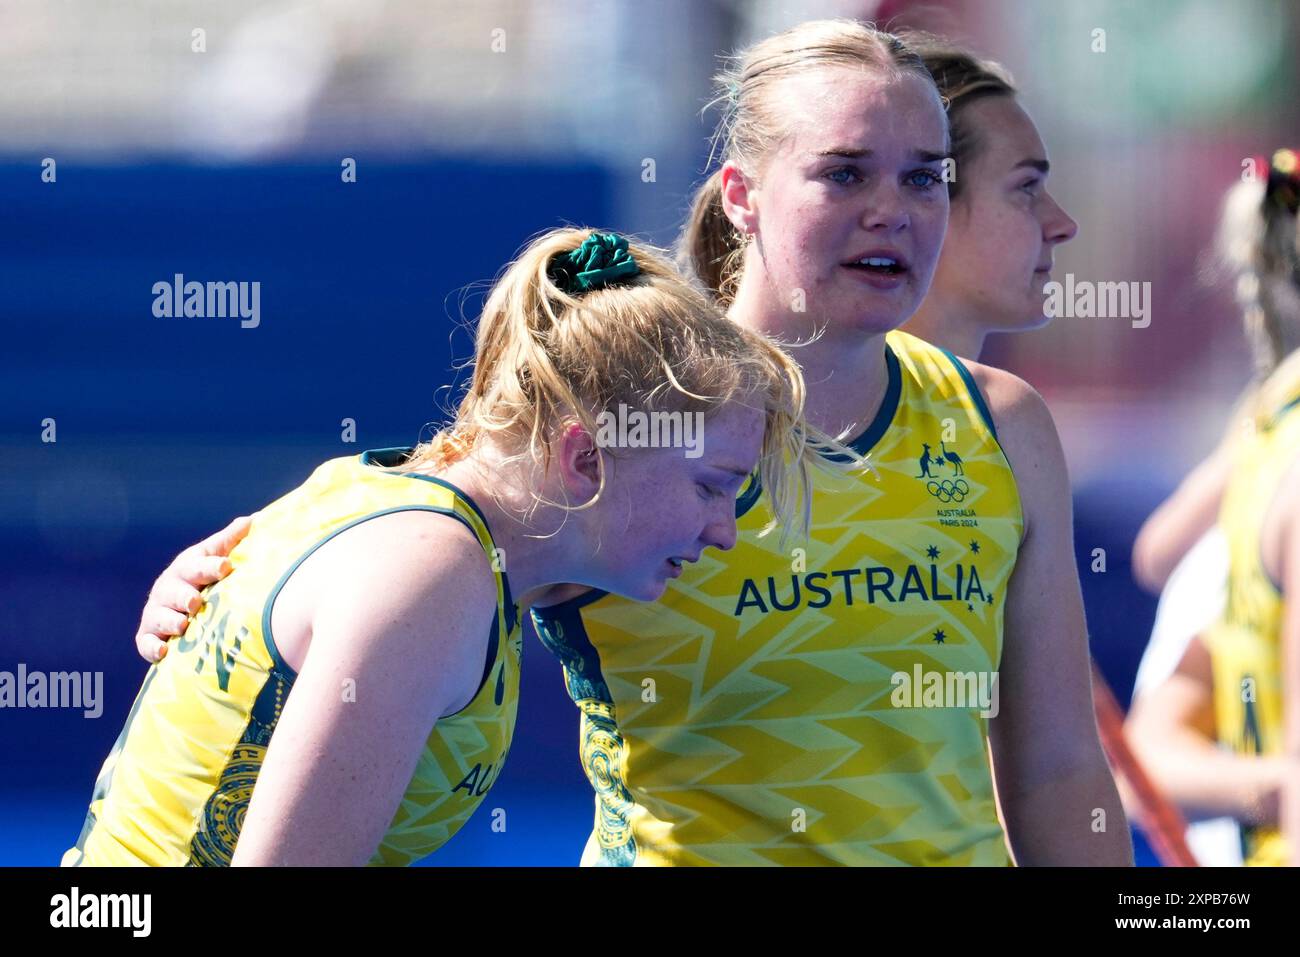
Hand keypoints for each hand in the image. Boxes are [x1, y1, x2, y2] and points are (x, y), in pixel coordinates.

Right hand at [135, 515, 251, 662]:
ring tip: (182, 624)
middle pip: (173, 591)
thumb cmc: (203, 576)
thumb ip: (230, 541)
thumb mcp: (215, 556)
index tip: (225, 566)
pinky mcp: (149, 636)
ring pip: (158, 616)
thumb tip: (254, 518)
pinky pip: (146, 643)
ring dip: (169, 621)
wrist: (177, 603)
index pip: (197, 565)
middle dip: (183, 596)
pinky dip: (152, 647)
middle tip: (195, 601)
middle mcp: (167, 589)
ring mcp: (156, 613)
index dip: (210, 566)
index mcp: (186, 568)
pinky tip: (163, 651)